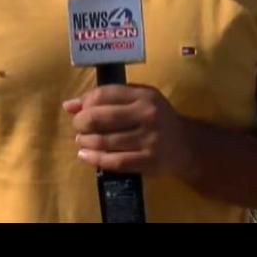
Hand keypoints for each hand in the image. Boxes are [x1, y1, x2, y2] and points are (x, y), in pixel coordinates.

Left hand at [63, 84, 195, 177]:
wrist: (187, 145)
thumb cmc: (157, 118)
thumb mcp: (138, 100)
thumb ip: (107, 98)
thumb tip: (69, 105)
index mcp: (144, 96)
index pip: (104, 94)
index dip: (85, 103)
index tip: (79, 110)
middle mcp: (147, 114)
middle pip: (99, 117)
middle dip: (81, 123)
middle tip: (78, 128)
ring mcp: (149, 139)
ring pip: (104, 141)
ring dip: (85, 142)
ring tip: (82, 142)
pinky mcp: (149, 161)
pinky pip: (114, 162)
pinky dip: (95, 159)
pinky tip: (86, 156)